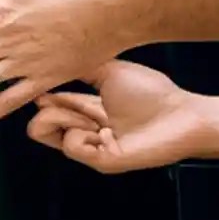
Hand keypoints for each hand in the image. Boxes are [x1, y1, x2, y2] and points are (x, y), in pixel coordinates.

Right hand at [26, 60, 206, 173]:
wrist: (181, 114)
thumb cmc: (153, 94)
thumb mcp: (109, 72)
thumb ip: (82, 68)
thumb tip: (54, 58)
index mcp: (89, 112)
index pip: (51, 107)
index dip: (42, 96)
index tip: (37, 85)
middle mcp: (87, 131)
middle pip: (39, 125)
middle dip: (48, 108)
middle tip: (66, 102)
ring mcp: (91, 148)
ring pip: (46, 132)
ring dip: (66, 118)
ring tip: (93, 117)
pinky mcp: (99, 161)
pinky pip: (70, 146)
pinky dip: (82, 134)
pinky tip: (104, 130)